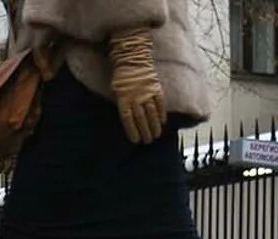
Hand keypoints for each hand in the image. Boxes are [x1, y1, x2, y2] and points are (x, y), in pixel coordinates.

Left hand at [108, 28, 166, 144]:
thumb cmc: (120, 76)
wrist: (132, 58)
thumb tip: (127, 118)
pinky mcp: (155, 88)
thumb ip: (121, 103)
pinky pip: (160, 103)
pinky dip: (161, 113)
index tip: (135, 140)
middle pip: (141, 118)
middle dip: (145, 131)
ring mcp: (147, 93)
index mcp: (123, 99)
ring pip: (152, 113)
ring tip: (156, 135)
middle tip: (148, 142)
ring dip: (154, 126)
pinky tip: (163, 122)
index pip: (128, 119)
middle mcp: (135, 97)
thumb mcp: (115, 90)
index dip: (132, 130)